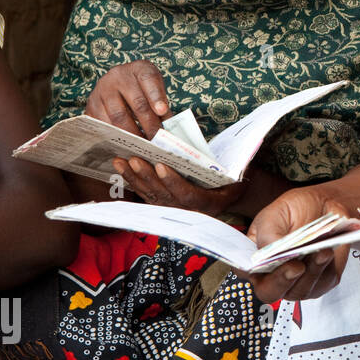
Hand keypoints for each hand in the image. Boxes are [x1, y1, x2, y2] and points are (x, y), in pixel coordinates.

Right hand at [85, 60, 170, 137]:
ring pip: (118, 116)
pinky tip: (126, 144)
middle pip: (136, 103)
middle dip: (149, 125)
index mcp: (139, 69)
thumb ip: (162, 105)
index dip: (156, 97)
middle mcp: (118, 76)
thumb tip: (167, 131)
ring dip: (133, 134)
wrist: (118, 84)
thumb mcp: (155, 89)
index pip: (149, 80)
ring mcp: (101, 90)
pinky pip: (103, 124)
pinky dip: (116, 136)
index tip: (163, 112)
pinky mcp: (91, 105)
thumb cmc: (142, 89)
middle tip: (158, 140)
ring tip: (144, 145)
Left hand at [111, 157, 246, 215]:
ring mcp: (176, 211)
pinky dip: (134, 182)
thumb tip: (234, 148)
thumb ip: (232, 166)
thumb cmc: (234, 181)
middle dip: (147, 177)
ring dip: (135, 178)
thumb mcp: (237, 174)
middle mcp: (190, 212)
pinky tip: (123, 169)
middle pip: (164, 196)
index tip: (161, 165)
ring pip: (152, 196)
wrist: (231, 196)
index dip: (173, 181)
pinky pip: (147, 195)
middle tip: (134, 159)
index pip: (187, 195)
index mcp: (209, 204)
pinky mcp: (165, 206)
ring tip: (121, 161)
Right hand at [245, 185, 356, 302]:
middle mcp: (273, 275)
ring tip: (320, 252)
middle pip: (269, 291)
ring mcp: (296, 282)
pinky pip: (321, 285)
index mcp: (256, 257)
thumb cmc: (297, 210)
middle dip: (282, 281)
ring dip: (310, 272)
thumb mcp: (276, 213)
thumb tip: (271, 252)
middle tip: (295, 266)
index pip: (243, 271)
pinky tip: (328, 253)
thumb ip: (268, 232)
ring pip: (298, 291)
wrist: (326, 207)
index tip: (262, 261)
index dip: (249, 270)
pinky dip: (325, 269)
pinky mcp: (319, 283)